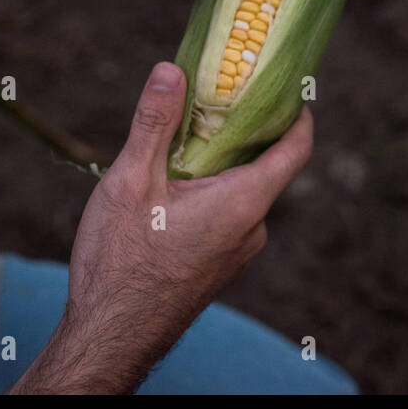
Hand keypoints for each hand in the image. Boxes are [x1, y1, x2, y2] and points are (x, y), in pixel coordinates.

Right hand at [10, 62, 311, 393]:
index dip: (297, 111)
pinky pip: (227, 214)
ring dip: (220, 163)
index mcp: (244, 203)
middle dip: (244, 130)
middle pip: (266, 165)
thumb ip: (154, 124)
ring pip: (242, 191)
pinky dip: (211, 190)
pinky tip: (171, 185)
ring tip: (181, 138)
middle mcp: (252, 227)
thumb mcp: (130, 182)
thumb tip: (171, 70)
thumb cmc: (120, 264)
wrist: (110, 337)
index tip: (286, 84)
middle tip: (216, 96)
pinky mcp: (219, 264)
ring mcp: (238, 250)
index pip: (297, 148)